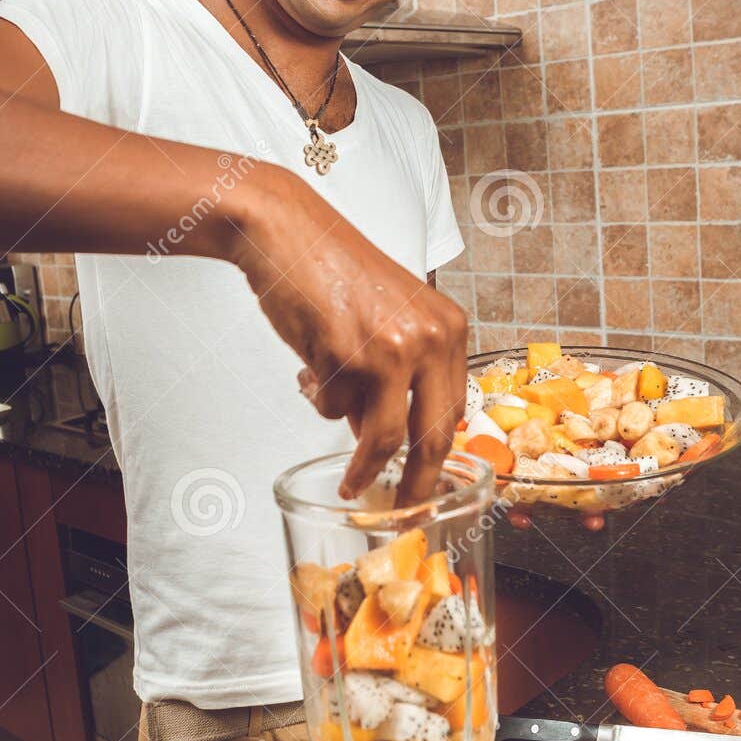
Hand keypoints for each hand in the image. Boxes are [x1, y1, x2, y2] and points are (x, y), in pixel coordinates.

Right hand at [236, 164, 466, 501]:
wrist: (285, 229)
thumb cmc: (331, 269)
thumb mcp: (386, 320)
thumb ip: (397, 376)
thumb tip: (389, 443)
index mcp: (449, 327)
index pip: (455, 410)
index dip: (439, 456)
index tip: (427, 484)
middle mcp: (430, 338)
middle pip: (433, 436)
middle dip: (417, 485)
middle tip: (403, 512)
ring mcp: (390, 348)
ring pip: (384, 437)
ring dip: (365, 469)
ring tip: (351, 484)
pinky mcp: (346, 356)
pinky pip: (335, 411)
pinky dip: (320, 403)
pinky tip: (309, 371)